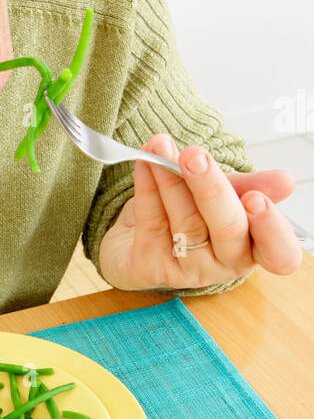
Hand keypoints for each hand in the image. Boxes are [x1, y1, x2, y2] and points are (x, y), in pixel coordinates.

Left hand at [98, 134, 302, 292]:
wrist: (134, 236)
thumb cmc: (191, 212)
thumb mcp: (224, 194)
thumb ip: (248, 185)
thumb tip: (284, 181)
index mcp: (254, 248)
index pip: (278, 253)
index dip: (271, 229)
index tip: (255, 198)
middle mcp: (225, 264)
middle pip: (228, 230)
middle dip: (211, 188)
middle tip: (195, 156)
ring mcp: (188, 269)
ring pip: (186, 221)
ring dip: (171, 178)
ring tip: (162, 148)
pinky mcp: (152, 267)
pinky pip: (152, 221)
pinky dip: (147, 187)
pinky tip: (146, 163)